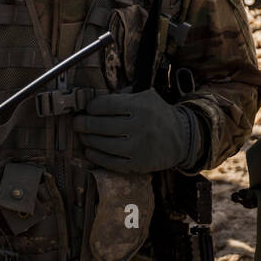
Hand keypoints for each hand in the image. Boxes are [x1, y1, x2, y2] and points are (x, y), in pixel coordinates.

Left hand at [73, 90, 196, 173]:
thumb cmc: (159, 114)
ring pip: (103, 144)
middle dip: (84, 124)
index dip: (92, 107)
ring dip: (88, 140)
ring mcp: (138, 147)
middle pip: (101, 125)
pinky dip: (97, 156)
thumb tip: (95, 99)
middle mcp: (140, 126)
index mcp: (141, 106)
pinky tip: (90, 151)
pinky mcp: (138, 164)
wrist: (182, 138)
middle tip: (77, 123)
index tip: (88, 109)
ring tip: (83, 136)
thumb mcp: (147, 96)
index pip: (106, 105)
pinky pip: (111, 162)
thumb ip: (124, 96)